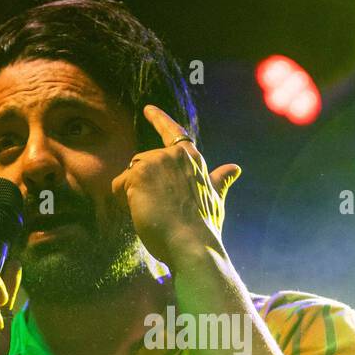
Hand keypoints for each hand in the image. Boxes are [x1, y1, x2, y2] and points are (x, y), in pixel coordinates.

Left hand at [110, 104, 241, 269]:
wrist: (192, 245)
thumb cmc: (203, 228)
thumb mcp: (215, 199)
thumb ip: (219, 180)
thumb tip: (235, 168)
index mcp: (193, 158)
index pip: (174, 133)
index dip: (159, 119)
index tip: (148, 109)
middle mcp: (174, 154)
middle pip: (142, 163)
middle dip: (142, 186)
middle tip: (160, 209)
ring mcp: (155, 161)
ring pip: (129, 175)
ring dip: (133, 195)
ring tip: (154, 212)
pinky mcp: (137, 173)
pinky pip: (118, 186)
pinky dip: (123, 201)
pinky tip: (141, 212)